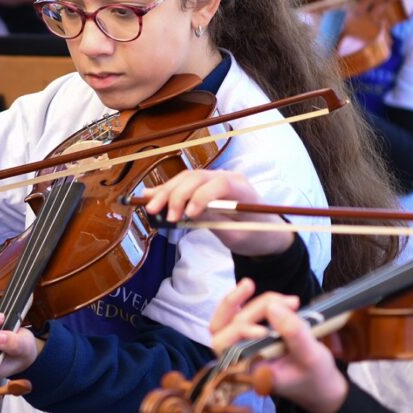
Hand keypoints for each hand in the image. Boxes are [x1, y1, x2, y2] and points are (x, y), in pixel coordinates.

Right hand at [140, 168, 293, 255]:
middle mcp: (227, 177)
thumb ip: (215, 221)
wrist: (264, 231)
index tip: (188, 216)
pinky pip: (183, 184)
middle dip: (176, 195)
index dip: (201, 196)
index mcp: (242, 188)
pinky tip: (148, 196)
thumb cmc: (254, 235)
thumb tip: (189, 214)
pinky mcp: (204, 185)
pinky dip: (166, 191)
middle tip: (160, 215)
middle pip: (197, 177)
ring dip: (166, 192)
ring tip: (150, 208)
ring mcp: (215, 178)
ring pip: (186, 178)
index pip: (219, 183)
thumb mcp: (237, 235)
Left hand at [208, 279, 349, 412]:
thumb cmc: (316, 376)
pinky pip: (238, 316)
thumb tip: (272, 307)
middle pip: (226, 327)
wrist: (322, 384)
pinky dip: (248, 302)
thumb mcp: (311, 355)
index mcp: (248, 371)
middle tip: (284, 301)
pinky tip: (264, 295)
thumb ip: (293, 332)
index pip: (226, 346)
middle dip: (252, 310)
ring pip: (230, 318)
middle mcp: (240, 359)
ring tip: (280, 296)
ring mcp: (243, 346)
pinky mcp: (251, 336)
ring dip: (248, 302)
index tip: (266, 329)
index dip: (240, 330)